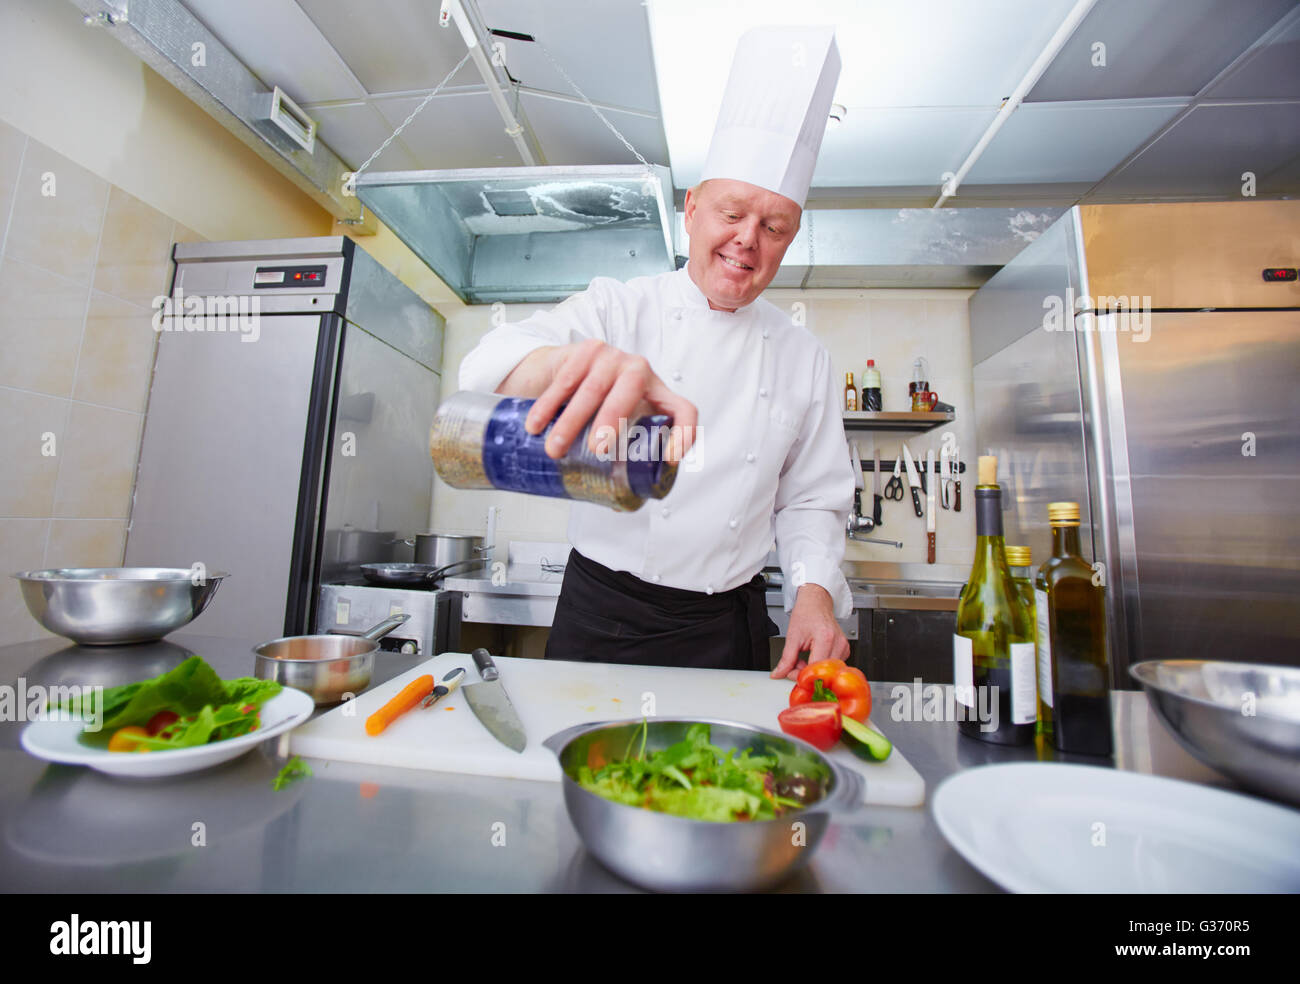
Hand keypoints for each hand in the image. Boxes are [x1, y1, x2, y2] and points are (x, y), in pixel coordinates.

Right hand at [524, 339, 697, 461]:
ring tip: (556, 448)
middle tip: (596, 449)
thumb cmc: (598, 403)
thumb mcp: (617, 424)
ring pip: (592, 389)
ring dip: (571, 422)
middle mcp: (638, 371)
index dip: (684, 434)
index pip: (683, 410)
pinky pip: (565, 380)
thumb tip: (618, 504)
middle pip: (630, 393)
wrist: (567, 368)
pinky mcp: (585, 351)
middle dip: (611, 422)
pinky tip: (537, 424)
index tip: (669, 458)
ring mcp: (611, 358)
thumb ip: (620, 455)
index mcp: (657, 395)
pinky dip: (548, 406)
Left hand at [771, 583, 849, 679]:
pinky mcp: (845, 649)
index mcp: (826, 638)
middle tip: (795, 664)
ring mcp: (844, 647)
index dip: (801, 674)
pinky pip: (832, 665)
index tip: (790, 672)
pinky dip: (820, 664)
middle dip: (806, 672)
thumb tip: (779, 674)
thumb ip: (786, 659)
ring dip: (813, 669)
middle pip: (822, 672)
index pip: (815, 668)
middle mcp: (838, 643)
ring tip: (804, 658)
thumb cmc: (806, 613)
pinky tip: (813, 656)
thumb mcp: (792, 636)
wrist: (816, 602)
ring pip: (828, 671)